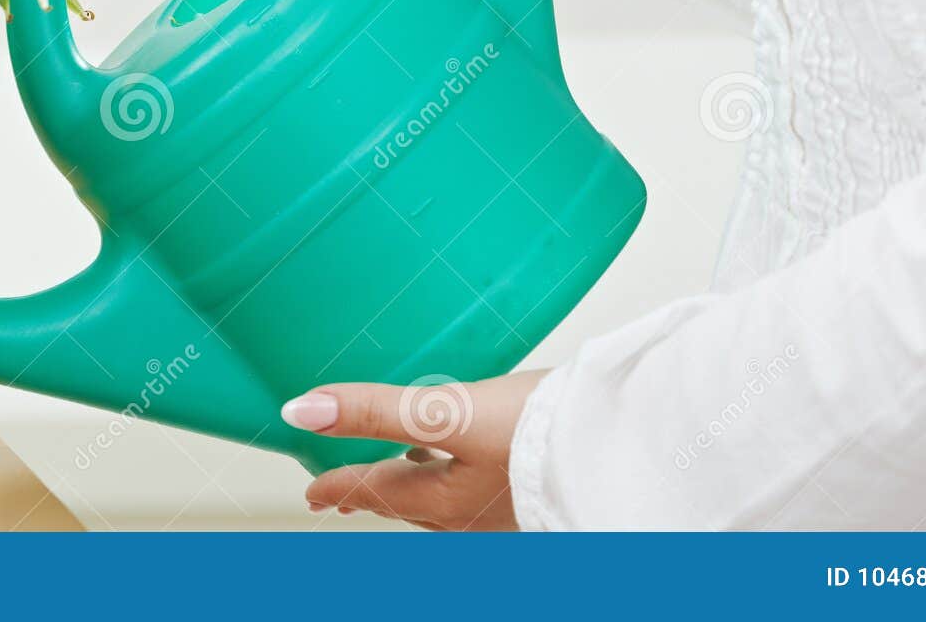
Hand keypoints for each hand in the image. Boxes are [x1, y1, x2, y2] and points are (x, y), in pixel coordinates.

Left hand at [281, 370, 545, 529]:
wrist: (623, 440)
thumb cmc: (542, 432)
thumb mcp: (445, 412)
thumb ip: (372, 410)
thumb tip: (302, 411)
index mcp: (446, 502)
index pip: (377, 491)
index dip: (340, 485)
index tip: (314, 491)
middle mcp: (473, 515)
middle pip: (409, 501)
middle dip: (376, 491)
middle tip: (344, 489)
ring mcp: (506, 506)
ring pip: (444, 496)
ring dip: (414, 481)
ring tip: (400, 464)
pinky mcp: (534, 487)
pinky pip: (478, 485)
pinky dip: (455, 471)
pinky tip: (468, 449)